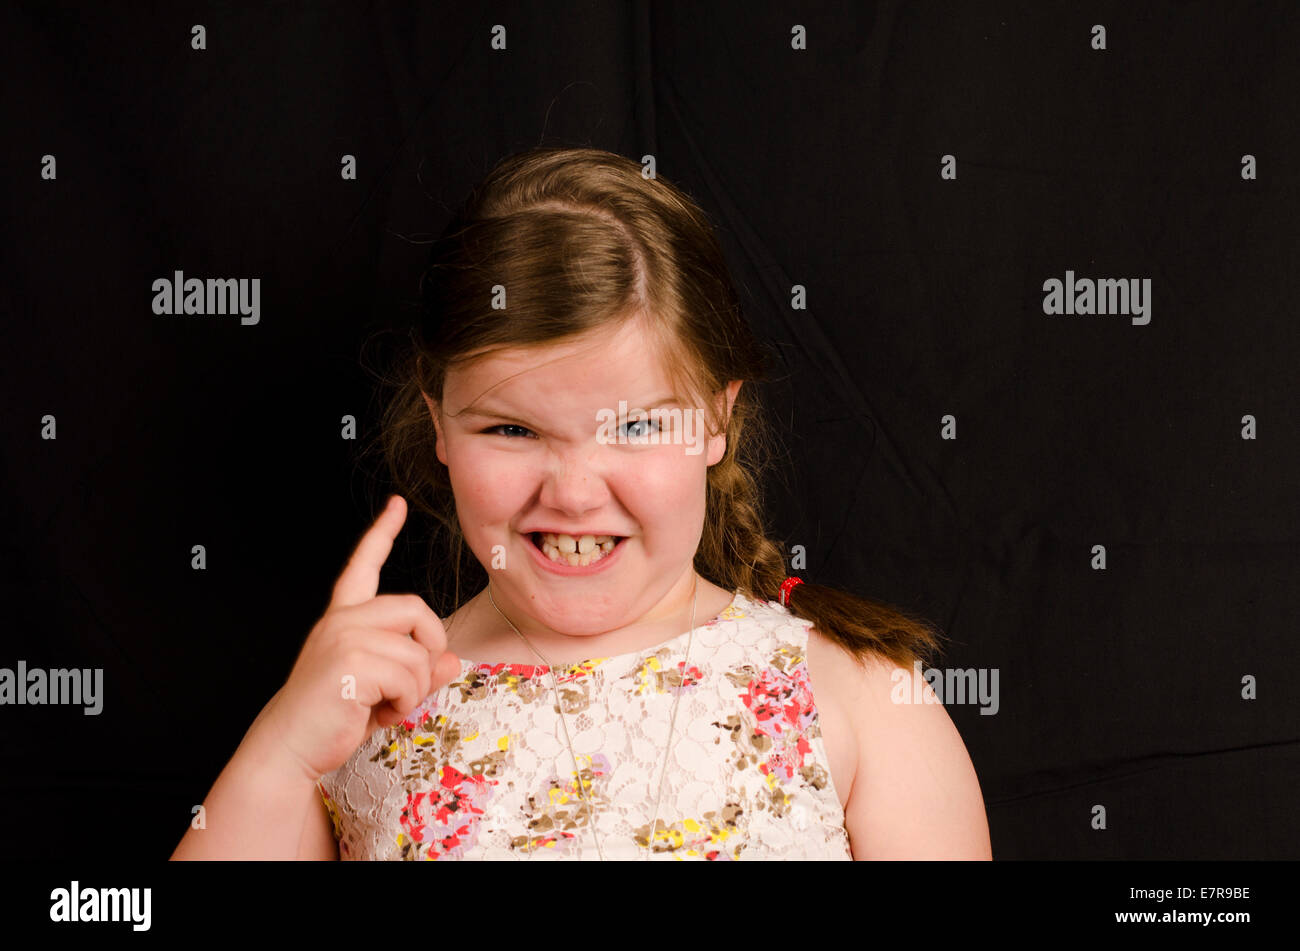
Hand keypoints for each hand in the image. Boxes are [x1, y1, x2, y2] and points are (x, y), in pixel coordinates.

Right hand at [258, 495, 461, 782]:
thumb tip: (450, 660)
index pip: (363, 566)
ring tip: (386, 705)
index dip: (381, 533)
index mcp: (343, 619)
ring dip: (415, 689)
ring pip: (418, 652)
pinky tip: (380, 713)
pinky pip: (410, 677)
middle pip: (416, 610)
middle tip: (412, 682)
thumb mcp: (382, 689)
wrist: (290, 749)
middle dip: (429, 647)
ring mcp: (344, 637)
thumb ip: (416, 670)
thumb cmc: (332, 720)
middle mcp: (342, 620)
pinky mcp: (350, 662)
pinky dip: (406, 702)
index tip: (396, 505)